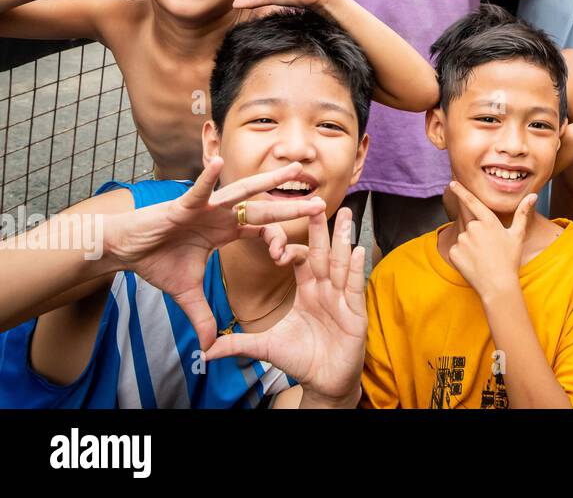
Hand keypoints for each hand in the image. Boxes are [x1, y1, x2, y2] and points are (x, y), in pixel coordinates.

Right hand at [102, 157, 324, 348]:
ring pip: (242, 193)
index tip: (297, 252)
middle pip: (263, 210)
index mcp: (225, 232)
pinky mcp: (182, 205)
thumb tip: (209, 347)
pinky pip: (198, 191)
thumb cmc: (155, 261)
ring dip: (268, 180)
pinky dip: (207, 178)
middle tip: (321, 202)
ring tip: (292, 168)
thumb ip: (202, 317)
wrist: (125, 249)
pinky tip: (218, 161)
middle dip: (291, 207)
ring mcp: (204, 208)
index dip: (280, 240)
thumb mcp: (186, 294)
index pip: (262, 232)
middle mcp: (221, 216)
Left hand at [205, 209, 366, 407]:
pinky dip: (355, 269)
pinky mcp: (355, 313)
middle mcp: (327, 289)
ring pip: (341, 263)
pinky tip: (355, 251)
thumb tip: (204, 350)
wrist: (324, 383)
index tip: (276, 245)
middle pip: (322, 252)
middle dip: (321, 228)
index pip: (300, 260)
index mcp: (309, 290)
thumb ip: (237, 344)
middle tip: (319, 201)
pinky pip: (355, 287)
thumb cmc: (301, 360)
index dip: (288, 249)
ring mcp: (342, 299)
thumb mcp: (265, 347)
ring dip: (343, 238)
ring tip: (344, 214)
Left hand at [444, 182, 534, 300]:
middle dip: (477, 235)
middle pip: (471, 226)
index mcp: (489, 221)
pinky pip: (456, 251)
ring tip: (483, 258)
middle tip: (488, 250)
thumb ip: (522, 213)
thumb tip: (533, 196)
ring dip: (470, 246)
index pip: (472, 202)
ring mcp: (462, 241)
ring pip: (464, 239)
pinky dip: (463, 256)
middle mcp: (473, 228)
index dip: (461, 191)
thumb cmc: (510, 260)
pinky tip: (473, 264)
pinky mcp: (454, 253)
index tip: (452, 183)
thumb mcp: (518, 235)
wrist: (498, 285)